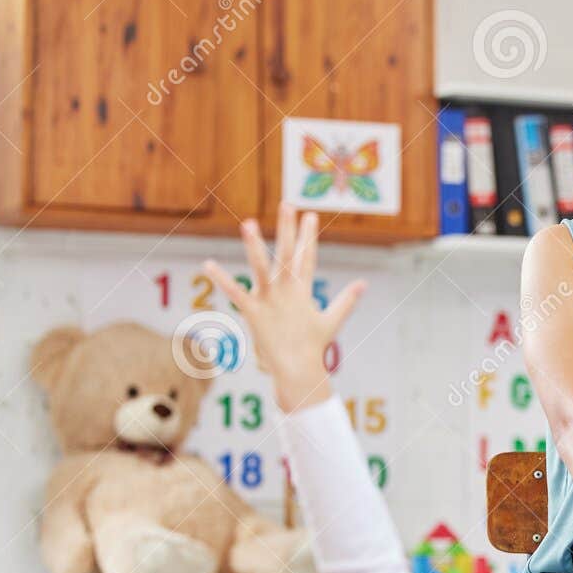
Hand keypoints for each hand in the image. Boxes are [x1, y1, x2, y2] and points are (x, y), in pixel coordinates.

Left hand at [204, 203, 367, 411]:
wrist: (297, 369)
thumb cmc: (313, 347)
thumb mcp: (332, 320)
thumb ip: (347, 300)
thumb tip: (364, 284)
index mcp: (304, 291)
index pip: (308, 257)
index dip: (309, 235)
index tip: (310, 215)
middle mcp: (286, 291)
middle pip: (288, 253)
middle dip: (289, 228)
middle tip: (288, 203)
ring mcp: (269, 300)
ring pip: (261, 267)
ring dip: (254, 245)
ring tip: (248, 223)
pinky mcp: (253, 312)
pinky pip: (234, 293)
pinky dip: (221, 279)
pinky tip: (208, 265)